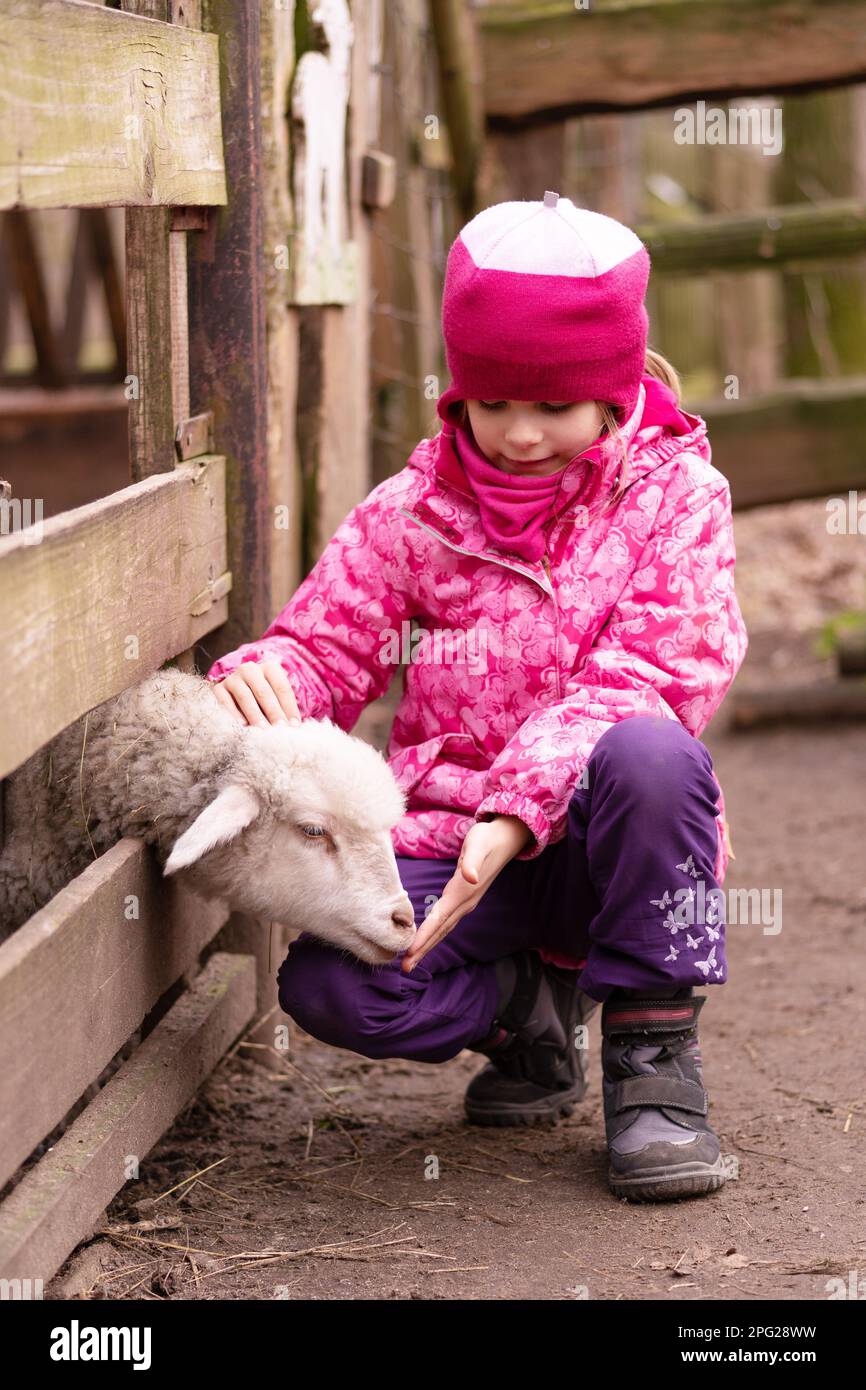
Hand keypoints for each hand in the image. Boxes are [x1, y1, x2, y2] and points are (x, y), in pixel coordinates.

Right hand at [212, 659, 301, 727]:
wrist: (237, 694)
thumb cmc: (264, 700)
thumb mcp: (276, 699)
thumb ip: (284, 709)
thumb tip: (294, 727)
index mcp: (269, 668)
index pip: (282, 687)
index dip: (289, 707)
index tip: (295, 726)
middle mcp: (250, 669)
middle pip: (264, 692)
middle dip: (274, 712)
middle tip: (280, 729)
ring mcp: (233, 678)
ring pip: (245, 697)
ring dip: (255, 715)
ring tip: (263, 730)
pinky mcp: (218, 689)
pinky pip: (225, 702)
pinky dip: (233, 714)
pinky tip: (241, 726)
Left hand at [400, 815, 532, 972]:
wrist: (505, 839)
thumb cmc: (487, 838)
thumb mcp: (478, 844)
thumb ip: (473, 861)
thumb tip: (470, 877)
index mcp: (463, 892)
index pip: (440, 919)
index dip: (425, 936)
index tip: (411, 952)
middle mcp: (465, 902)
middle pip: (440, 931)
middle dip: (423, 949)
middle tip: (405, 967)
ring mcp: (466, 903)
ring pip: (443, 929)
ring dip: (427, 945)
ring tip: (411, 960)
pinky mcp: (464, 899)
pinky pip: (445, 922)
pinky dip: (434, 934)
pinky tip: (425, 940)